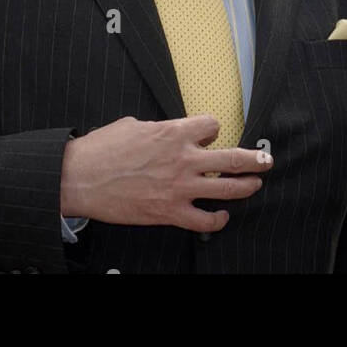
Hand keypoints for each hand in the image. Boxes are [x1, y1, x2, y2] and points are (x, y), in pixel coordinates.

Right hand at [59, 115, 271, 232]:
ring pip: (227, 189)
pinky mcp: (169, 212)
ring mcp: (179, 187)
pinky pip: (204, 220)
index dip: (213, 129)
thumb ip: (159, 129)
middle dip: (255, 159)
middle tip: (266, 160)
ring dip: (247, 187)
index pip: (213, 126)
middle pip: (234, 158)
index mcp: (174, 132)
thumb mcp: (135, 125)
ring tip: (255, 185)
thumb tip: (167, 133)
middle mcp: (183, 158)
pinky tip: (222, 217)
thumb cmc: (102, 149)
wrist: (80, 178)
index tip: (210, 134)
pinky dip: (217, 220)